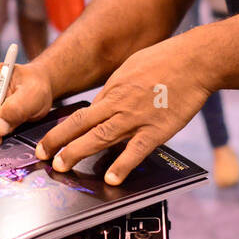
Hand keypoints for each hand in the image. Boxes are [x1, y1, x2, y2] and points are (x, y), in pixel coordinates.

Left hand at [34, 36, 211, 185]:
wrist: (195, 60)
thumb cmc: (166, 59)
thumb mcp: (132, 66)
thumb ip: (117, 86)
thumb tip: (104, 101)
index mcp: (113, 89)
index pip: (83, 112)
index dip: (64, 128)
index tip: (51, 139)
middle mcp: (119, 103)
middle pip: (82, 124)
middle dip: (59, 140)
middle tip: (43, 155)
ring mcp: (137, 117)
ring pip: (100, 136)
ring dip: (77, 151)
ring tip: (62, 165)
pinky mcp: (157, 129)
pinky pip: (136, 150)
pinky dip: (123, 165)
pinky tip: (111, 178)